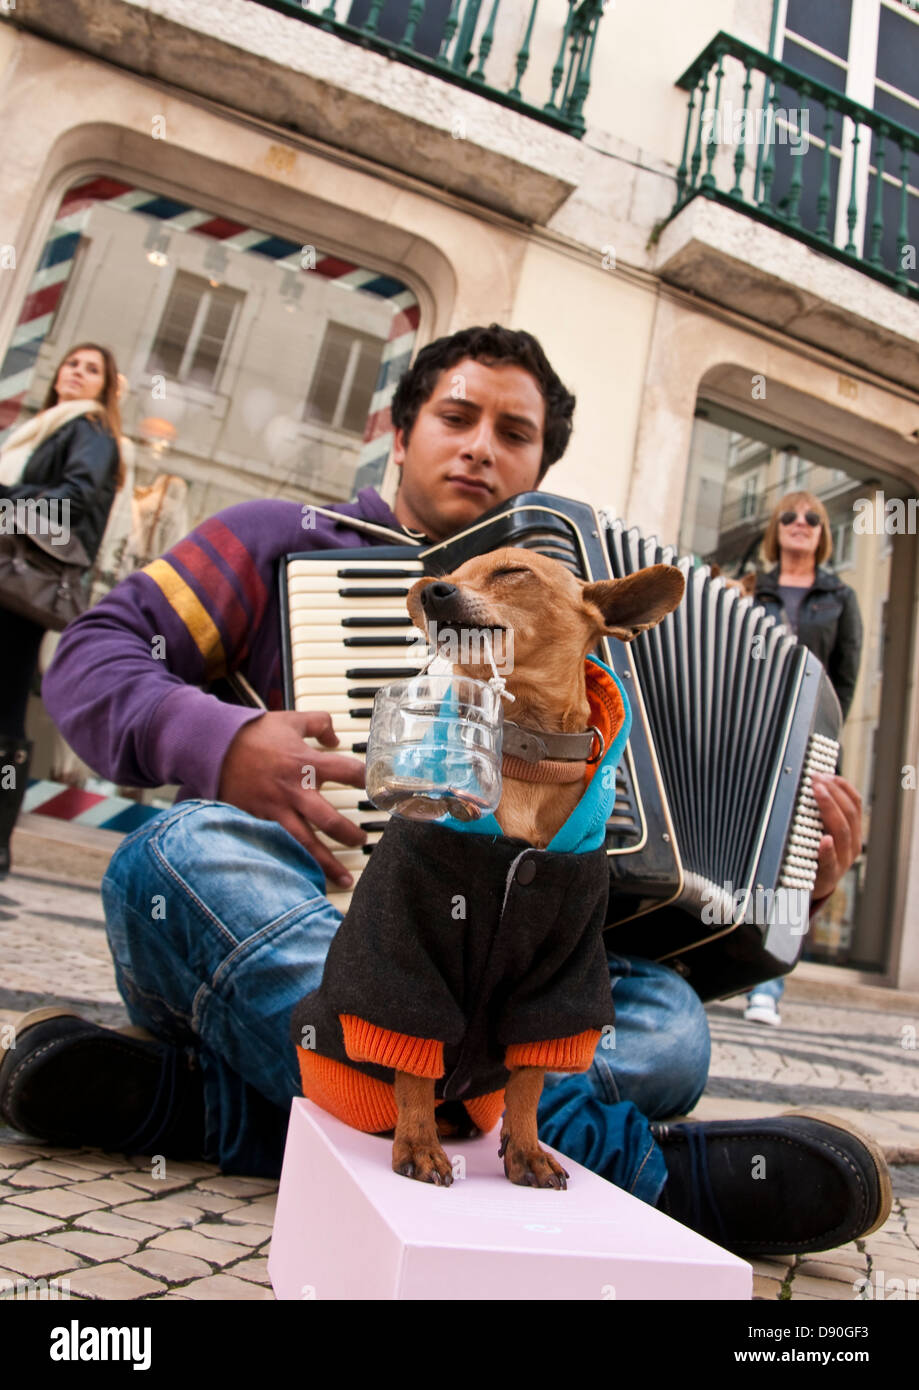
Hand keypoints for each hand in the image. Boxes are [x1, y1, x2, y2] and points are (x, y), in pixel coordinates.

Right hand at [217, 711, 366, 887]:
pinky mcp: (258, 821)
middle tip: (362, 840)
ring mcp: (276, 809)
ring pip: (306, 843)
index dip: (368, 781)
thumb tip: (335, 737)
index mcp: (306, 763)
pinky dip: (293, 864)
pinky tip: (304, 878)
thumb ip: (318, 724)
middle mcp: (294, 790)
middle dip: (350, 835)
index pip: (348, 773)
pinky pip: (280, 847)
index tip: (379, 791)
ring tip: (344, 878)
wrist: (212, 747)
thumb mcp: (290, 719)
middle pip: (330, 820)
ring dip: (327, 863)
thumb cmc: (252, 734)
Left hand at [811, 774, 862, 902]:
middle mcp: (852, 844)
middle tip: (816, 779)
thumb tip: (813, 781)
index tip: (825, 774)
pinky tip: (824, 839)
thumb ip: (824, 812)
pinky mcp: (829, 874)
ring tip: (819, 793)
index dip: (841, 786)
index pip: (854, 803)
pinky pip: (829, 860)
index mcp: (853, 831)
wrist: (816, 885)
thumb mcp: (826, 831)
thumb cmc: (818, 853)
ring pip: (842, 832)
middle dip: (833, 793)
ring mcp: (842, 859)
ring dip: (829, 809)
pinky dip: (827, 849)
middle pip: (848, 814)